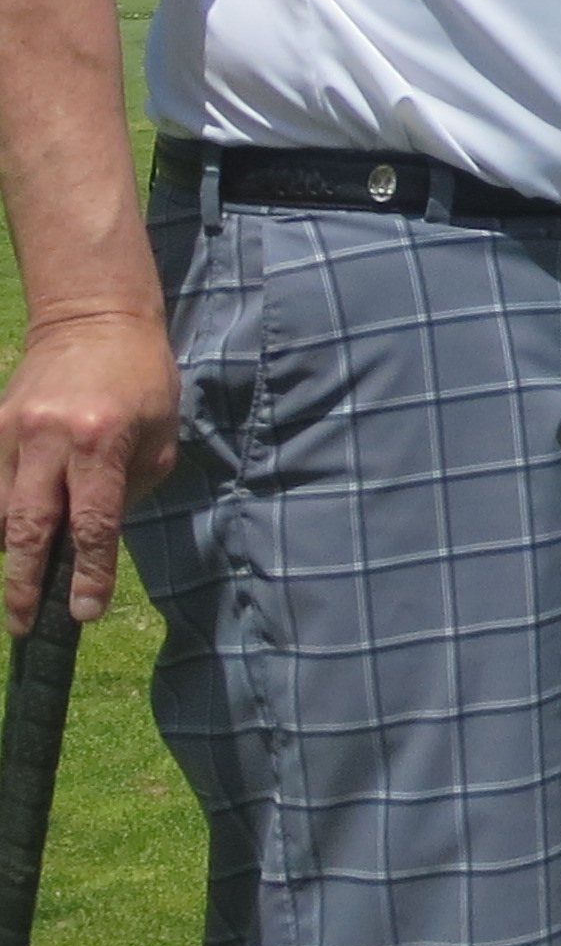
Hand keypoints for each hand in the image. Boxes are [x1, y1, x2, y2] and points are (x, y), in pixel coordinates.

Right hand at [0, 307, 180, 630]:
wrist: (93, 320)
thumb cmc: (142, 379)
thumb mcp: (161, 433)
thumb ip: (131, 488)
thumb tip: (97, 538)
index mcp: (103, 440)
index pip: (93, 522)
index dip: (87, 573)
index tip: (83, 612)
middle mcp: (51, 438)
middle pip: (30, 527)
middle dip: (25, 583)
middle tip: (24, 624)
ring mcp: (12, 431)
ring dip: (10, 552)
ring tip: (22, 581)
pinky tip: (9, 538)